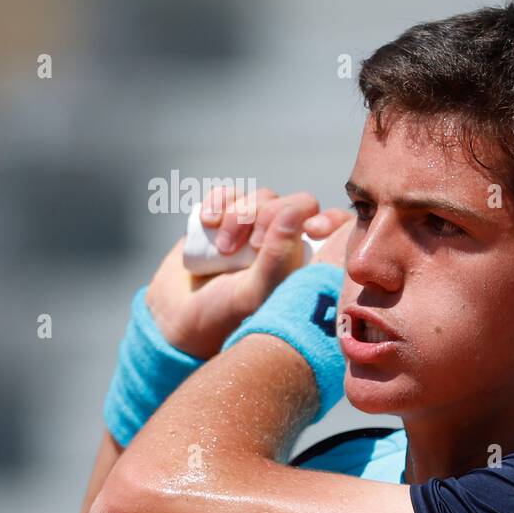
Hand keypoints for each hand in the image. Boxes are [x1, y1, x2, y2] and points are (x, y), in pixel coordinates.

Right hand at [145, 186, 350, 357]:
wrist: (179, 319)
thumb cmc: (227, 316)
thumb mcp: (257, 292)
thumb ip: (279, 255)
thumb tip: (297, 212)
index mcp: (308, 264)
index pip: (335, 226)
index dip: (329, 220)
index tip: (313, 229)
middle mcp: (286, 244)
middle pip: (292, 203)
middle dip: (268, 218)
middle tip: (250, 248)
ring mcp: (254, 229)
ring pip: (261, 197)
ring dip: (239, 216)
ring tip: (223, 250)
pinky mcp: (224, 219)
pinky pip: (229, 193)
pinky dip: (218, 201)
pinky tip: (207, 222)